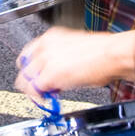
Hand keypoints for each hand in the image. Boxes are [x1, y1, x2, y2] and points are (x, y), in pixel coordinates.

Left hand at [14, 27, 134, 98]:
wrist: (111, 54)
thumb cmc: (101, 51)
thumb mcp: (73, 48)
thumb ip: (59, 58)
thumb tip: (55, 71)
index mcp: (50, 37)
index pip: (27, 53)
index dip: (30, 67)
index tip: (33, 75)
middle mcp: (44, 46)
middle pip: (24, 67)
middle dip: (29, 79)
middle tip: (37, 88)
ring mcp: (45, 60)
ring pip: (26, 79)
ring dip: (33, 89)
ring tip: (43, 94)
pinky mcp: (49, 75)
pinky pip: (36, 89)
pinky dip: (40, 96)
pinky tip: (47, 99)